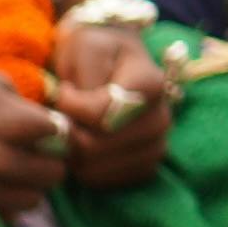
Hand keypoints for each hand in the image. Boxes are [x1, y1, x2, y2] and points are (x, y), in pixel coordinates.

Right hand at [0, 56, 69, 211]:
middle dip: (53, 165)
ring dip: (33, 190)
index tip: (50, 130)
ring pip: (28, 200)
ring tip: (24, 179)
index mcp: (4, 120)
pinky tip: (0, 190)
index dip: (58, 130)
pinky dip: (6, 207)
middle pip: (49, 172)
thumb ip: (19, 102)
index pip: (56, 131)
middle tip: (47, 160)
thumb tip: (43, 122)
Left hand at [52, 19, 178, 190]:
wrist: (110, 58)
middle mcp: (161, 116)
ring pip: (105, 168)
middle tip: (66, 115)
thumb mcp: (86, 44)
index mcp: (150, 84)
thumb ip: (88, 72)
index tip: (66, 90)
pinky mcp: (148, 162)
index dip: (72, 108)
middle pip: (101, 146)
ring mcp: (158, 142)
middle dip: (71, 134)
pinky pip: (114, 181)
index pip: (102, 114)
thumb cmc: (94, 48)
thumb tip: (95, 111)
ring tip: (75, 131)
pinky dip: (92, 172)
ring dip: (77, 156)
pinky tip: (85, 152)